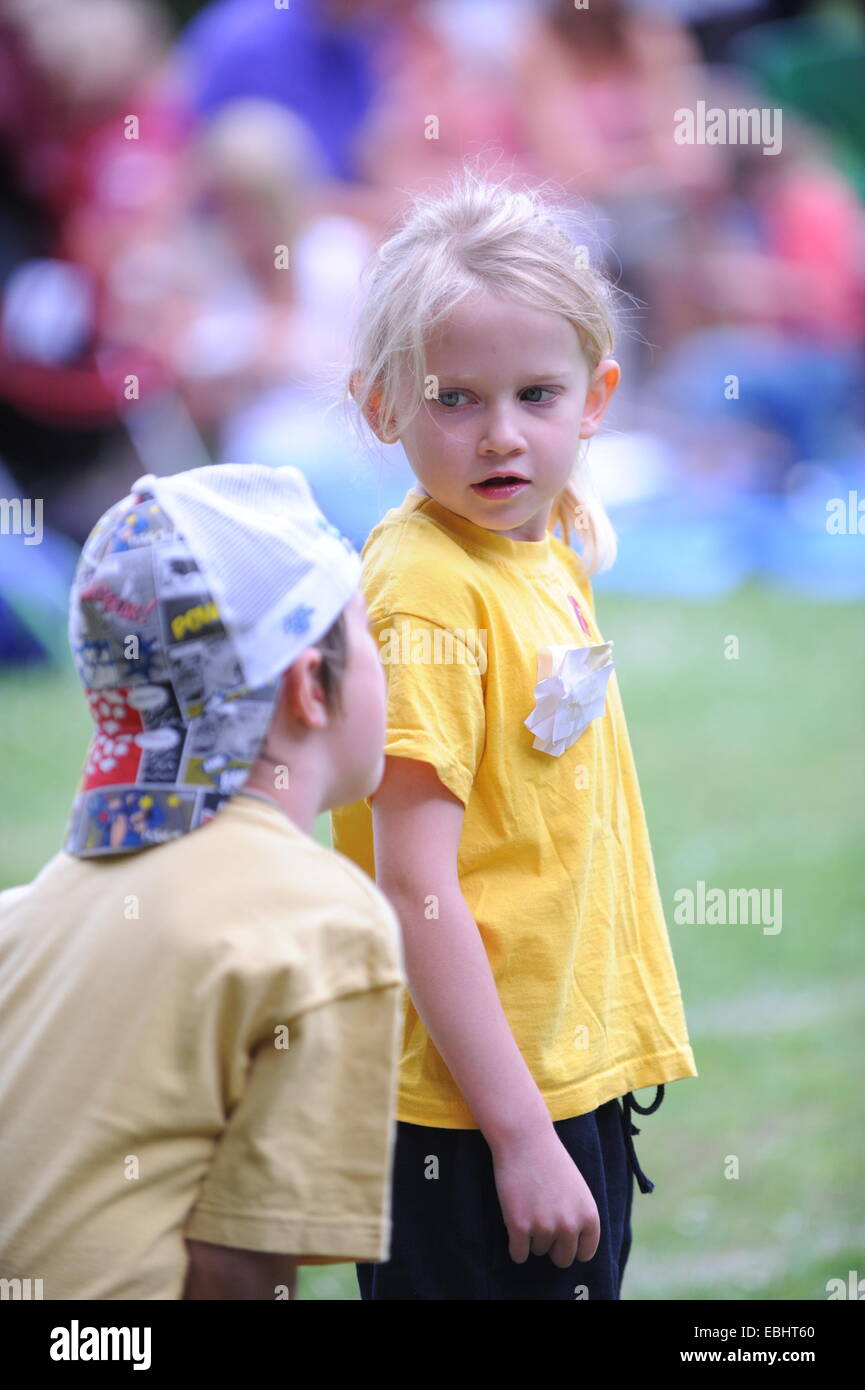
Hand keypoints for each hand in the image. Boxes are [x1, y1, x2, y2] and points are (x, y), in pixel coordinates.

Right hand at [490, 1124, 600, 1267]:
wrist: (524, 1139)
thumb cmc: (550, 1161)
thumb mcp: (578, 1190)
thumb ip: (579, 1219)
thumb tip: (573, 1251)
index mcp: (589, 1217)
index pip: (585, 1254)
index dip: (571, 1245)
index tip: (561, 1234)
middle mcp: (570, 1226)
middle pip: (562, 1259)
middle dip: (552, 1245)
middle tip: (541, 1221)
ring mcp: (544, 1228)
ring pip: (539, 1251)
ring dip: (531, 1236)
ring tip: (527, 1206)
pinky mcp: (520, 1227)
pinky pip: (519, 1255)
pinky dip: (515, 1247)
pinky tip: (514, 1225)